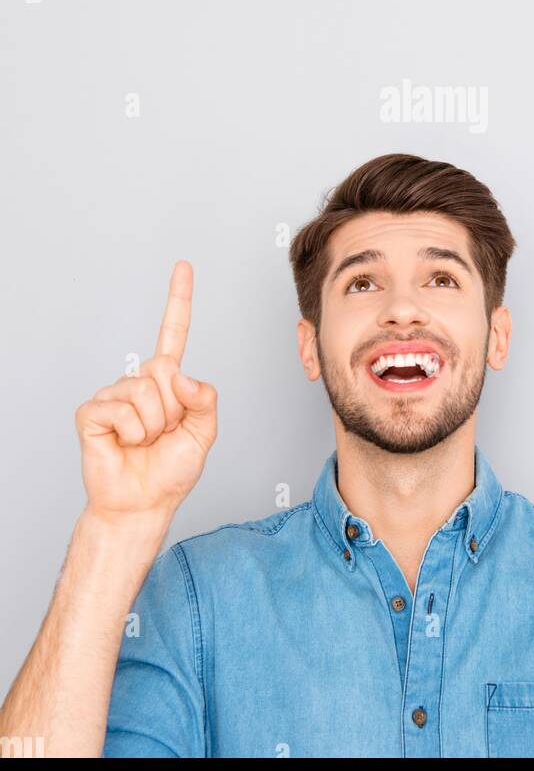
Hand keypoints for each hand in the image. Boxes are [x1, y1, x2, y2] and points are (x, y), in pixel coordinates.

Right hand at [75, 262, 217, 523]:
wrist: (142, 504)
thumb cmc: (171, 470)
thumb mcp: (204, 433)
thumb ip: (205, 400)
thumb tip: (181, 376)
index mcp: (167, 382)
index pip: (173, 333)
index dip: (178, 299)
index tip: (183, 265)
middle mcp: (139, 381)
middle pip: (165, 369)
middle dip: (174, 409)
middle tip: (163, 434)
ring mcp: (113, 394)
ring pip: (147, 393)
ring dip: (155, 426)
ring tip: (144, 442)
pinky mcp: (92, 412)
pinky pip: (123, 410)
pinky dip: (132, 432)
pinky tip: (124, 443)